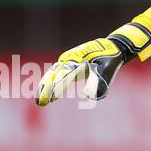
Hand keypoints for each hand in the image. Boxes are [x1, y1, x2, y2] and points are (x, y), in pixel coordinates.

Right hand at [35, 22, 150, 105]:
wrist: (110, 47)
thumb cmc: (108, 59)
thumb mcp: (106, 70)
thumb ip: (98, 82)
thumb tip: (89, 96)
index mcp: (78, 58)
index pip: (66, 74)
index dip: (59, 85)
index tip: (53, 96)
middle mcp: (70, 58)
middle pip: (55, 74)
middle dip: (47, 89)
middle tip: (41, 102)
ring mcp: (67, 60)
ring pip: (53, 74)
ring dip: (46, 87)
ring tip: (40, 101)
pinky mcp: (68, 64)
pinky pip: (57, 74)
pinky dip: (52, 84)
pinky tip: (50, 97)